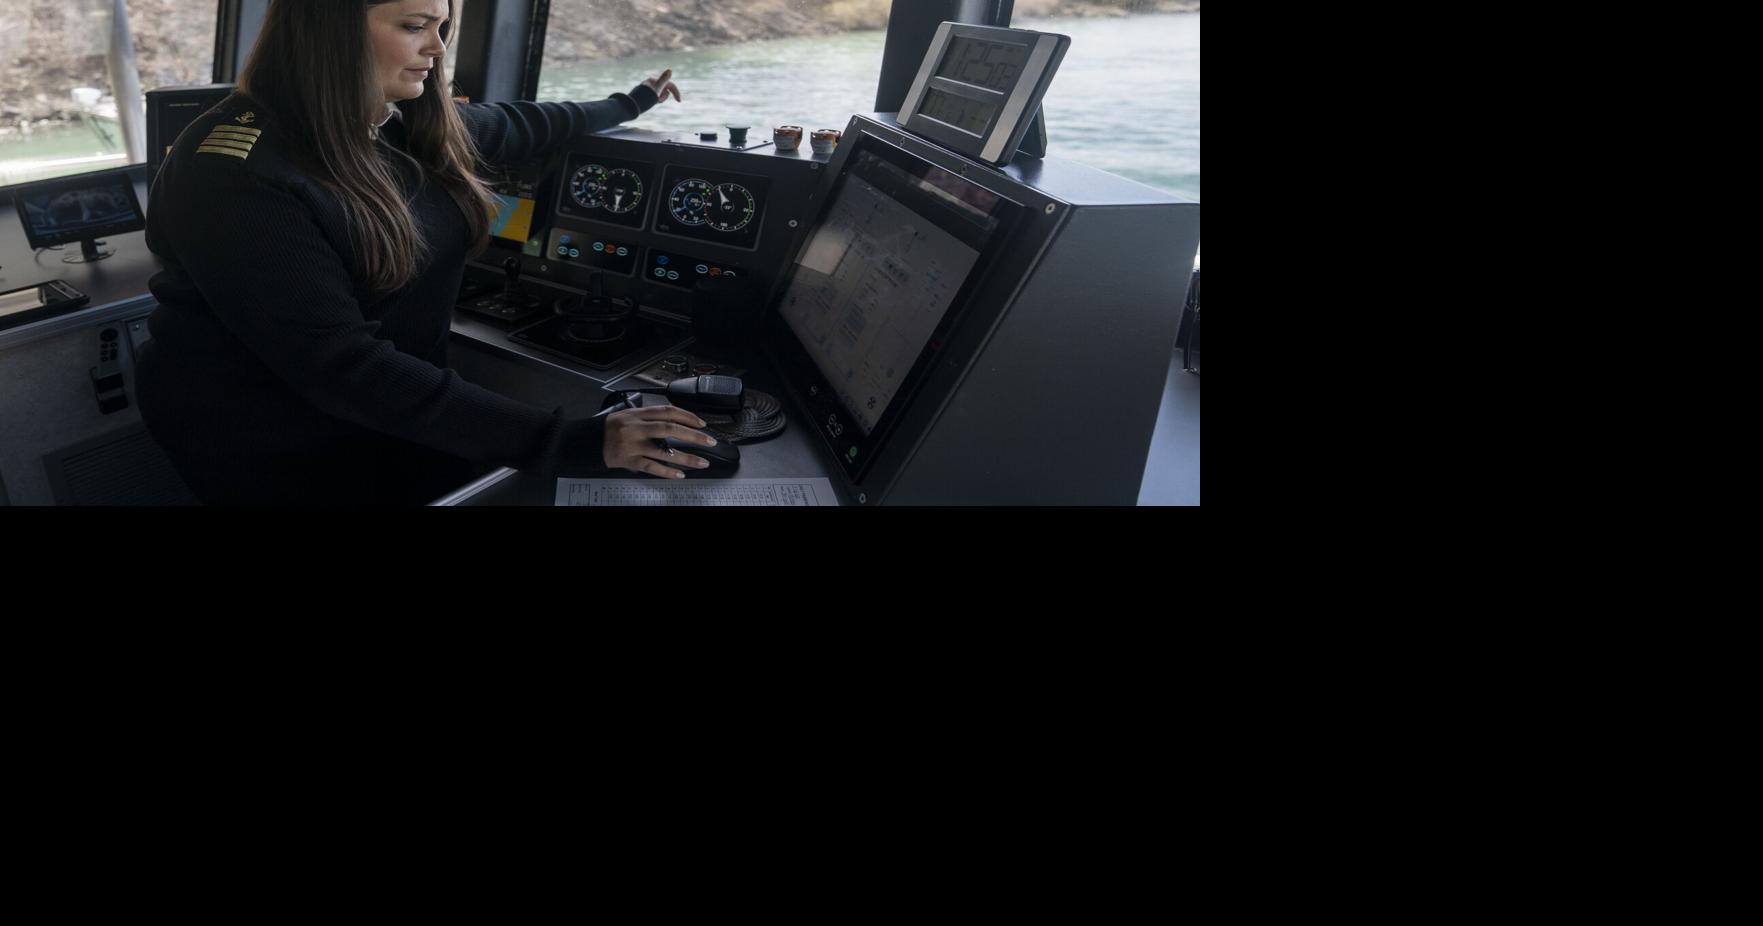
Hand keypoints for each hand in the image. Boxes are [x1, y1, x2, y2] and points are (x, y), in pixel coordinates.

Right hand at [602, 404, 716, 477]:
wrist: (590, 441)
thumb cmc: (611, 428)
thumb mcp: (627, 414)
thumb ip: (649, 416)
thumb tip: (676, 420)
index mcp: (638, 414)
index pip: (667, 411)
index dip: (687, 416)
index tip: (701, 423)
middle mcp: (636, 428)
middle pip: (669, 429)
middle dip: (693, 436)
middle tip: (709, 441)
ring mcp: (633, 445)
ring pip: (664, 451)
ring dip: (686, 458)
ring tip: (702, 462)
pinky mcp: (630, 461)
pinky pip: (652, 467)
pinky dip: (667, 471)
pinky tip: (680, 474)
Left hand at [642, 68, 681, 103]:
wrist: (633, 105)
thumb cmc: (645, 97)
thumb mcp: (657, 88)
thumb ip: (664, 79)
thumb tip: (670, 70)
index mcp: (655, 80)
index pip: (670, 85)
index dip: (676, 92)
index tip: (679, 101)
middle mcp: (651, 83)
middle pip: (665, 90)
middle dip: (664, 97)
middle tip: (658, 101)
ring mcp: (648, 88)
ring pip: (660, 94)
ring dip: (659, 99)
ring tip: (651, 102)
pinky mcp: (645, 93)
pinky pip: (655, 96)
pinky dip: (655, 100)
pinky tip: (648, 102)